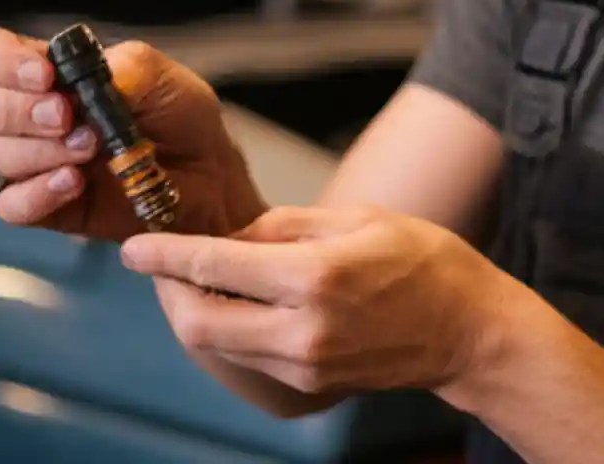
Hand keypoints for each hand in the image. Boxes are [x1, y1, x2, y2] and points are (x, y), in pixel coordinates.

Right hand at [0, 27, 263, 240]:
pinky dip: (37, 193)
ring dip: (42, 151)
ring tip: (91, 150)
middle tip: (68, 116)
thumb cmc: (183, 120)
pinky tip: (74, 183)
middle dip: (21, 111)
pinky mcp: (47, 206)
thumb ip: (121, 68)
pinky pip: (11, 204)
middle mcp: (32, 116)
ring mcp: (36, 163)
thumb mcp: (163, 78)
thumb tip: (79, 82)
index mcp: (50, 73)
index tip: (42, 75)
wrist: (210, 178)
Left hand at [119, 206, 530, 393]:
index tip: (133, 245)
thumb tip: (231, 236)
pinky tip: (241, 301)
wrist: (470, 331)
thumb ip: (286, 225)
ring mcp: (304, 366)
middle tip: (163, 263)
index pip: (213, 265)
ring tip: (202, 277)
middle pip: (196, 321)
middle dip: (167, 290)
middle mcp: (302, 330)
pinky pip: (246, 356)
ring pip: (215, 344)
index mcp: (316, 277)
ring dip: (195, 311)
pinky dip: (228, 328)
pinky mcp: (309, 384)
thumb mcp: (359, 217)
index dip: (162, 255)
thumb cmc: (425, 261)